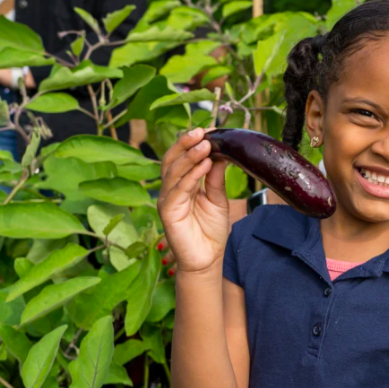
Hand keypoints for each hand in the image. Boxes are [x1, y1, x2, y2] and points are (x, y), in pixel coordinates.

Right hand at [157, 128, 229, 274]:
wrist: (207, 258)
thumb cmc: (210, 230)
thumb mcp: (218, 198)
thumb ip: (215, 177)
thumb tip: (221, 153)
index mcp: (182, 184)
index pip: (182, 157)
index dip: (192, 143)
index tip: (209, 129)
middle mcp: (171, 189)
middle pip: (172, 160)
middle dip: (185, 144)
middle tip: (202, 131)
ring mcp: (167, 200)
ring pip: (173, 172)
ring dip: (190, 156)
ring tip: (205, 144)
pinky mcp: (167, 213)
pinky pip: (179, 190)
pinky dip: (191, 176)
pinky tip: (204, 165)